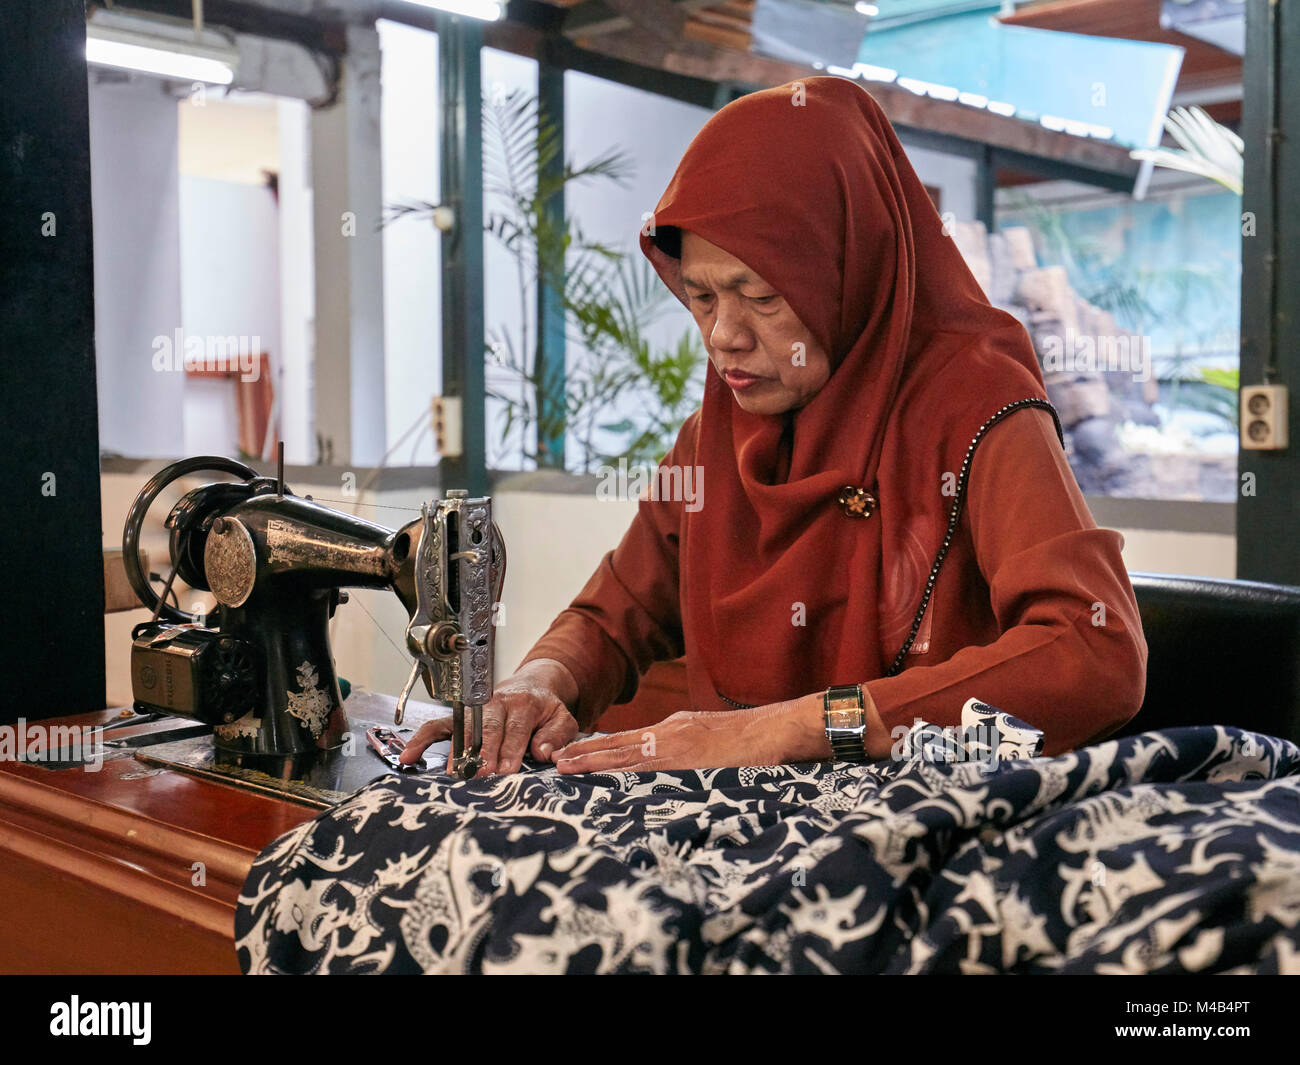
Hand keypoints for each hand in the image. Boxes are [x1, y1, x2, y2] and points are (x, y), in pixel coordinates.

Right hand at [399, 658, 580, 774]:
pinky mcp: (460, 717)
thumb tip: (545, 753)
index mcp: (524, 703)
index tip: (506, 770)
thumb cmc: (545, 710)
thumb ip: (557, 735)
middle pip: (487, 728)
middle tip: (478, 775)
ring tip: (452, 772)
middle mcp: (496, 703)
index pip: (516, 728)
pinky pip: (438, 725)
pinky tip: (409, 755)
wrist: (531, 686)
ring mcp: (475, 710)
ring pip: (463, 729)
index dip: (511, 749)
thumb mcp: (562, 718)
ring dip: (457, 750)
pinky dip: (422, 739)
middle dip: (482, 752)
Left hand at [553, 699, 821, 773]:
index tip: (575, 755)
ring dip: (593, 760)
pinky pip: (646, 765)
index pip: (629, 741)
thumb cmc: (752, 741)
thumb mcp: (711, 741)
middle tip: (556, 762)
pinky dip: (620, 769)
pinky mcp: (687, 756)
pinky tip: (603, 776)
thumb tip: (669, 765)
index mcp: (675, 730)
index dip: (600, 749)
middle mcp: (670, 733)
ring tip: (565, 766)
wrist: (778, 730)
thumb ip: (688, 749)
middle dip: (586, 754)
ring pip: (626, 753)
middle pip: (619, 745)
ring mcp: (677, 744)